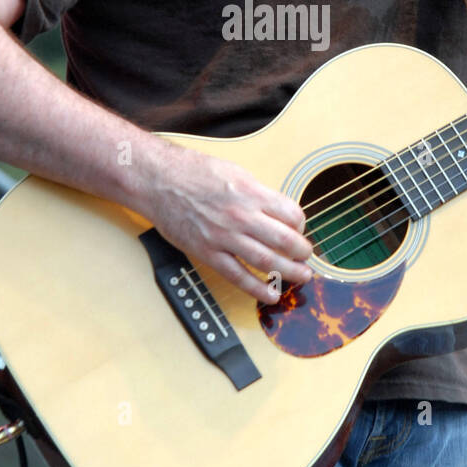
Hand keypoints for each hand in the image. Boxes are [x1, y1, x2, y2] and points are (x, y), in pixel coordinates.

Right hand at [134, 139, 313, 304]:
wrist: (159, 180)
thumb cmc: (194, 172)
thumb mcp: (235, 172)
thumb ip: (258, 193)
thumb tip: (278, 212)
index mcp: (251, 192)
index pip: (291, 214)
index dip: (301, 226)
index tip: (299, 231)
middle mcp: (241, 215)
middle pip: (285, 240)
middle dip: (302, 252)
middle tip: (307, 257)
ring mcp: (224, 236)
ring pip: (267, 261)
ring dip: (289, 272)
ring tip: (301, 277)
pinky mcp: (208, 252)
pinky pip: (238, 276)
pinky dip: (258, 288)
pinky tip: (271, 294)